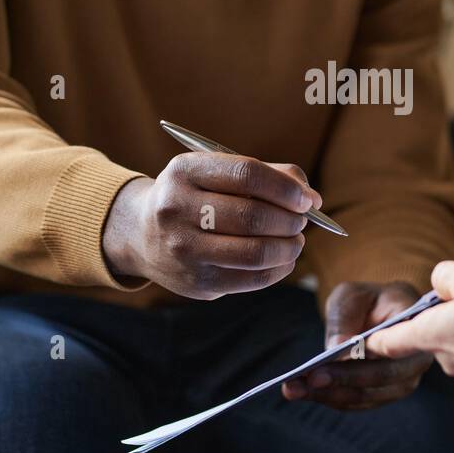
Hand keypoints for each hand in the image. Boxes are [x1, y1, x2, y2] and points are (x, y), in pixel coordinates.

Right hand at [102, 153, 321, 299]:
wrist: (141, 233)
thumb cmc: (195, 196)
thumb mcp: (217, 172)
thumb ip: (267, 175)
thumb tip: (312, 198)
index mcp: (185, 171)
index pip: (246, 175)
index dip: (285, 188)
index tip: (306, 198)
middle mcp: (177, 208)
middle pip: (252, 216)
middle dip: (290, 219)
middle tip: (302, 220)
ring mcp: (183, 249)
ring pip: (254, 252)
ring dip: (288, 247)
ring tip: (295, 240)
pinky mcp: (195, 281)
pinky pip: (251, 279)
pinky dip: (279, 269)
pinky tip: (284, 259)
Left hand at [282, 281, 432, 408]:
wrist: (377, 312)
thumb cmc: (367, 299)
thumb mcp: (353, 295)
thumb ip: (346, 317)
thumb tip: (338, 349)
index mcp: (416, 326)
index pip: (392, 350)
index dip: (361, 362)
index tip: (325, 366)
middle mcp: (417, 358)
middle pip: (382, 379)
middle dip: (342, 382)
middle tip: (309, 380)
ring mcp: (405, 379)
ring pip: (369, 396)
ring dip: (330, 396)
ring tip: (295, 390)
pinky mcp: (387, 393)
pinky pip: (360, 401)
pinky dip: (332, 399)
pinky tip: (304, 393)